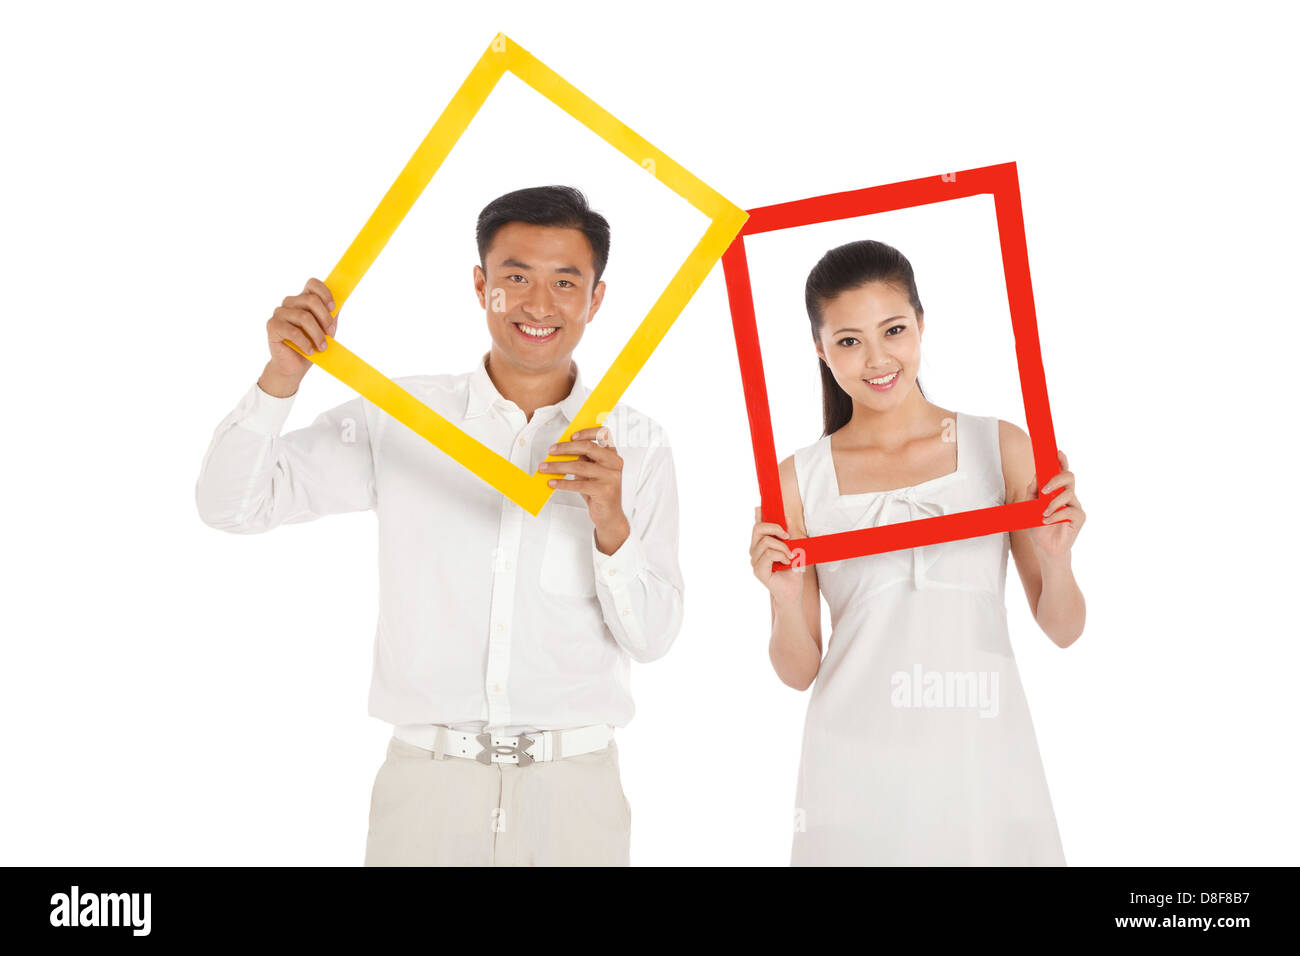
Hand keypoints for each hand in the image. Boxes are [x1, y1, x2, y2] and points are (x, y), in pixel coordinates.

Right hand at [260, 278, 337, 395]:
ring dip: (317, 334)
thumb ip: (331, 315)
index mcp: (303, 299)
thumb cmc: (311, 345)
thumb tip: (341, 301)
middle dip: (325, 318)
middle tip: (331, 334)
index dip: (325, 293)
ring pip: (304, 317)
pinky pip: (293, 331)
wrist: (294, 367)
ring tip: (322, 347)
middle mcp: (290, 303)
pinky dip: (305, 343)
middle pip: (311, 300)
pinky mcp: (272, 326)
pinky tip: (310, 351)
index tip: (333, 308)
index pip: (312, 284)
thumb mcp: (326, 329)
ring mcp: (279, 313)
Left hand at [541, 426, 628, 554]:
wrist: (610, 515)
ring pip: (580, 466)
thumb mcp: (592, 472)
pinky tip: (553, 483)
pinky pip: (579, 484)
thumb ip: (583, 459)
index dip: (587, 432)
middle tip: (551, 451)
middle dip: (566, 448)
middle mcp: (614, 463)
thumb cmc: (598, 491)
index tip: (571, 436)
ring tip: (545, 468)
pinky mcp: (605, 491)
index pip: (603, 434)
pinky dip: (563, 483)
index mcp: (612, 455)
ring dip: (558, 466)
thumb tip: (561, 450)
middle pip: (589, 448)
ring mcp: (611, 477)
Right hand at [751, 506, 803, 606]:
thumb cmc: (792, 571)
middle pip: (758, 528)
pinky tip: (787, 562)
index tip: (760, 506)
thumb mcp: (793, 548)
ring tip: (790, 556)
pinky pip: (769, 554)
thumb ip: (788, 534)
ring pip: (766, 542)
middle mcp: (754, 551)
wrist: (793, 592)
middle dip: (775, 528)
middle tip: (788, 536)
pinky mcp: (758, 570)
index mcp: (761, 544)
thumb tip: (786, 518)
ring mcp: (754, 561)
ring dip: (783, 548)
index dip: (758, 514)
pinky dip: (781, 556)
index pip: (757, 525)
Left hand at [1025, 450, 1084, 558]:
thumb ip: (1032, 492)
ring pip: (1068, 494)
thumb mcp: (1029, 507)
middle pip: (1069, 477)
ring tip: (1043, 513)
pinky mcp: (1079, 517)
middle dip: (1057, 479)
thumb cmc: (1038, 526)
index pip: (1062, 472)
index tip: (1057, 452)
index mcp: (1057, 491)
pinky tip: (1047, 520)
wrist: (1045, 548)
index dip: (1062, 461)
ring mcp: (1075, 506)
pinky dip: (1056, 514)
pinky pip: (1070, 510)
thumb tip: (1035, 477)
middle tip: (1044, 489)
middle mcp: (1068, 496)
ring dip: (1053, 502)